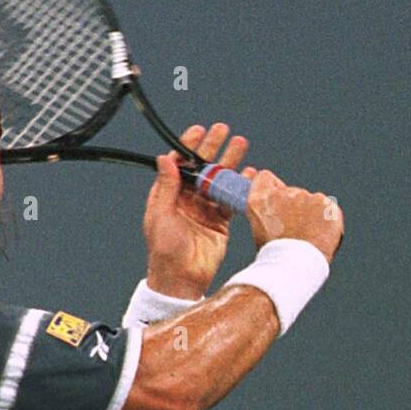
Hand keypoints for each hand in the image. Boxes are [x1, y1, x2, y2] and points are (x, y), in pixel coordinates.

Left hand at [142, 122, 248, 296]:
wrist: (182, 279)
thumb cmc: (165, 251)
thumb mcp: (162, 215)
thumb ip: (166, 187)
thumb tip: (164, 159)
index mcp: (168, 196)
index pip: (178, 164)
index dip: (189, 146)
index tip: (199, 131)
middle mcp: (186, 199)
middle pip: (201, 167)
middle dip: (212, 147)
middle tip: (223, 130)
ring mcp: (204, 209)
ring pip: (218, 180)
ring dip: (229, 162)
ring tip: (240, 144)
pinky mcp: (219, 221)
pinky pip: (230, 199)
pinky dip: (240, 186)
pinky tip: (249, 173)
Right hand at [242, 167, 344, 263]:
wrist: (295, 266)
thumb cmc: (274, 254)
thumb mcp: (259, 230)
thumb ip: (264, 211)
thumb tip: (266, 197)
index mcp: (261, 199)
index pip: (264, 178)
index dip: (270, 187)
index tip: (274, 197)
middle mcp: (283, 193)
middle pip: (290, 193)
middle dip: (293, 208)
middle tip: (292, 231)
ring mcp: (307, 197)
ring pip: (310, 202)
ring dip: (309, 215)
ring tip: (306, 238)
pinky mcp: (327, 204)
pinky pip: (328, 210)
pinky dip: (326, 221)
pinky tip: (319, 236)